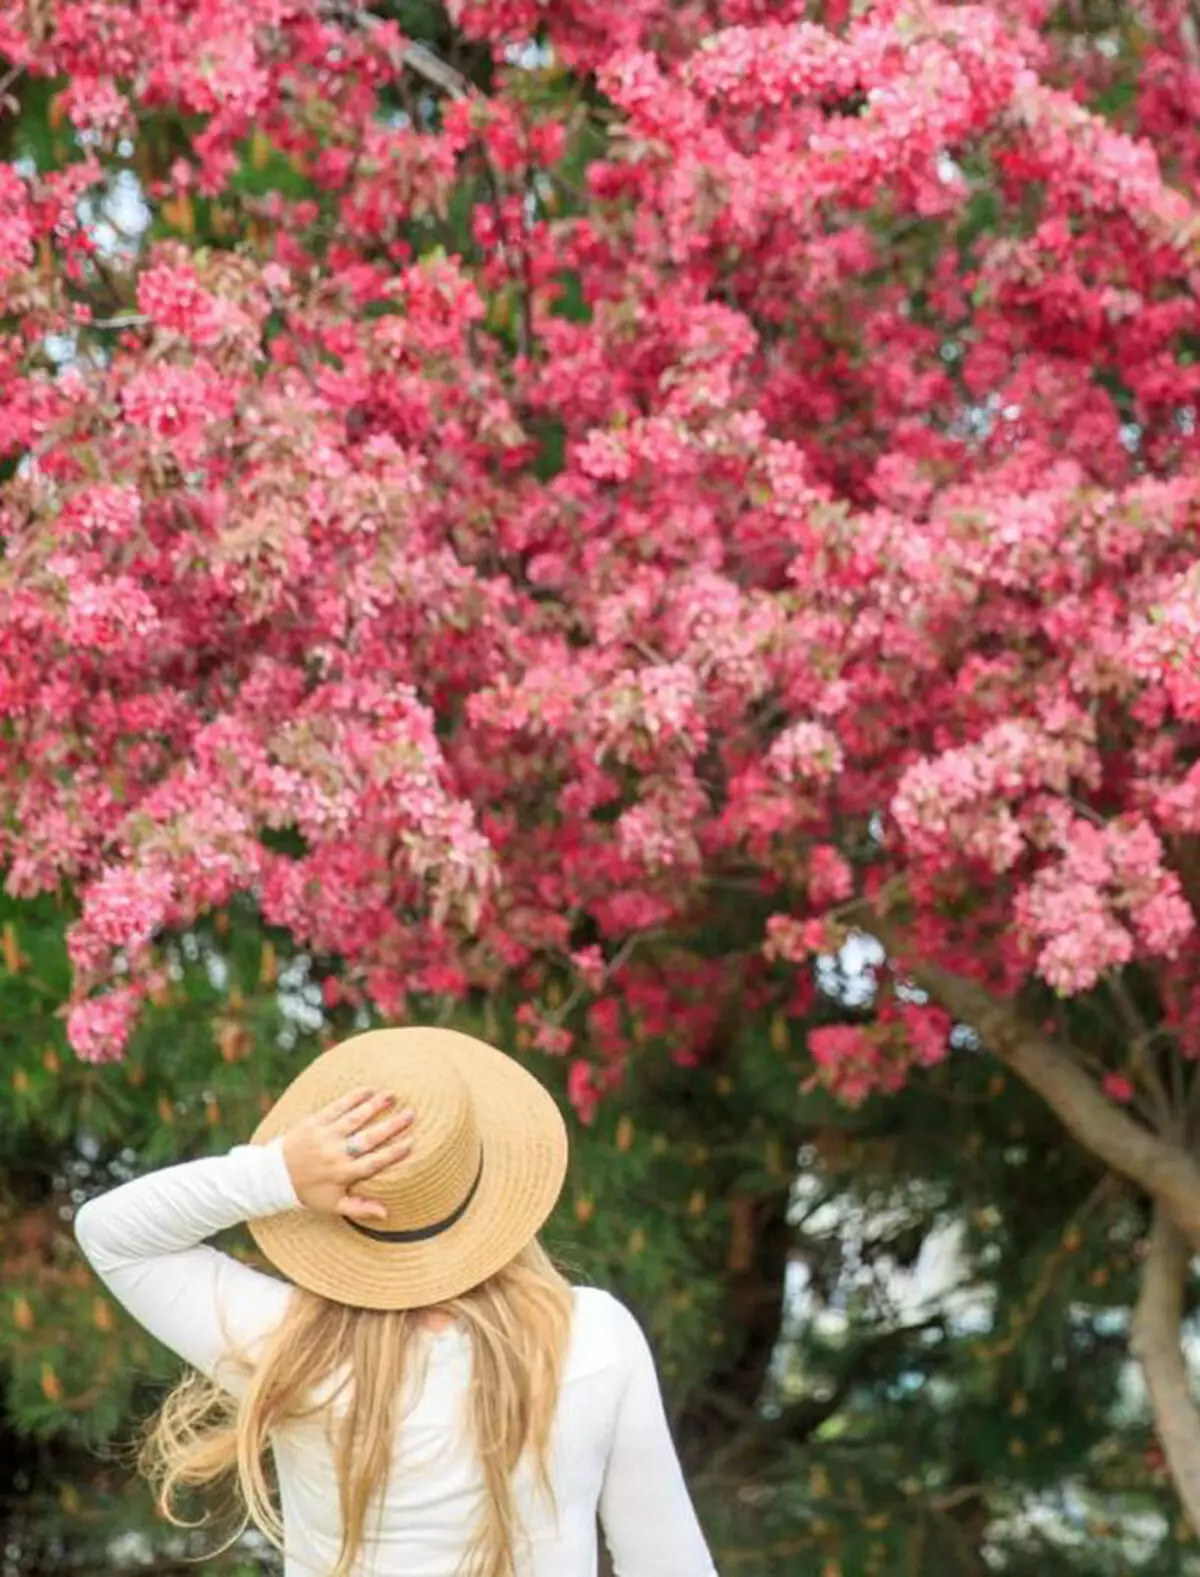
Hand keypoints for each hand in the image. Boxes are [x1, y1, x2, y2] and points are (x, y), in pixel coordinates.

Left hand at [281, 1088, 413, 1221]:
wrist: (273, 1176)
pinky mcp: (314, 1123)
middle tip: (410, 1114)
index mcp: (343, 1174)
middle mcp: (335, 1154)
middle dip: (391, 1126)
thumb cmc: (308, 1192)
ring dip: (373, 1106)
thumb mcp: (333, 1205)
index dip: (393, 1153)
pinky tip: (367, 1090)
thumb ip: (360, 1208)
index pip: (373, 1162)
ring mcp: (325, 1136)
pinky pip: (335, 1108)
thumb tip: (386, 1213)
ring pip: (353, 1119)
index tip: (411, 1142)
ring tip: (391, 1096)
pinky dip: (351, 1098)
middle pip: (368, 1138)